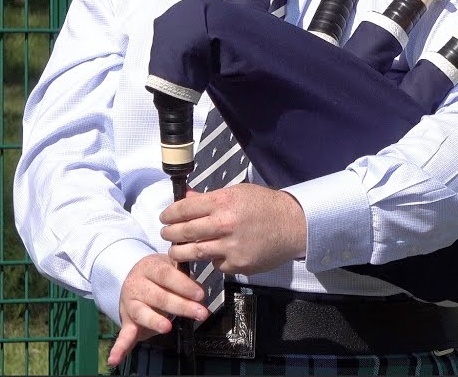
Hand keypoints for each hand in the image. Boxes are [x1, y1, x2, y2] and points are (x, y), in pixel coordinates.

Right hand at [105, 254, 207, 367]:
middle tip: (200, 313)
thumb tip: (200, 290)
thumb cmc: (159, 275)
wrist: (132, 278)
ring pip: (142, 313)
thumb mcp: (170, 267)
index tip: (200, 294)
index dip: (184, 285)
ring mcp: (130, 304)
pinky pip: (123, 335)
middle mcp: (137, 285)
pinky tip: (116, 358)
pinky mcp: (127, 321)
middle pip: (159, 296)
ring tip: (167, 327)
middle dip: (181, 305)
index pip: (166, 275)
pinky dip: (119, 348)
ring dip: (155, 321)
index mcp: (150, 268)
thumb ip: (184, 278)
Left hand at [160, 183, 306, 274]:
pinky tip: (213, 254)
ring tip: (176, 250)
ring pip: (194, 253)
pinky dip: (212, 260)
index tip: (164, 218)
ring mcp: (231, 247)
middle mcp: (224, 224)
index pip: (184, 209)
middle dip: (169, 234)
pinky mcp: (238, 265)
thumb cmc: (265, 206)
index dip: (170, 214)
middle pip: (184, 232)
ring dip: (180, 252)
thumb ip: (209, 198)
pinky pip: (216, 264)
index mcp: (223, 202)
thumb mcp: (237, 193)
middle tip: (166, 234)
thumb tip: (185, 197)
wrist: (293, 226)